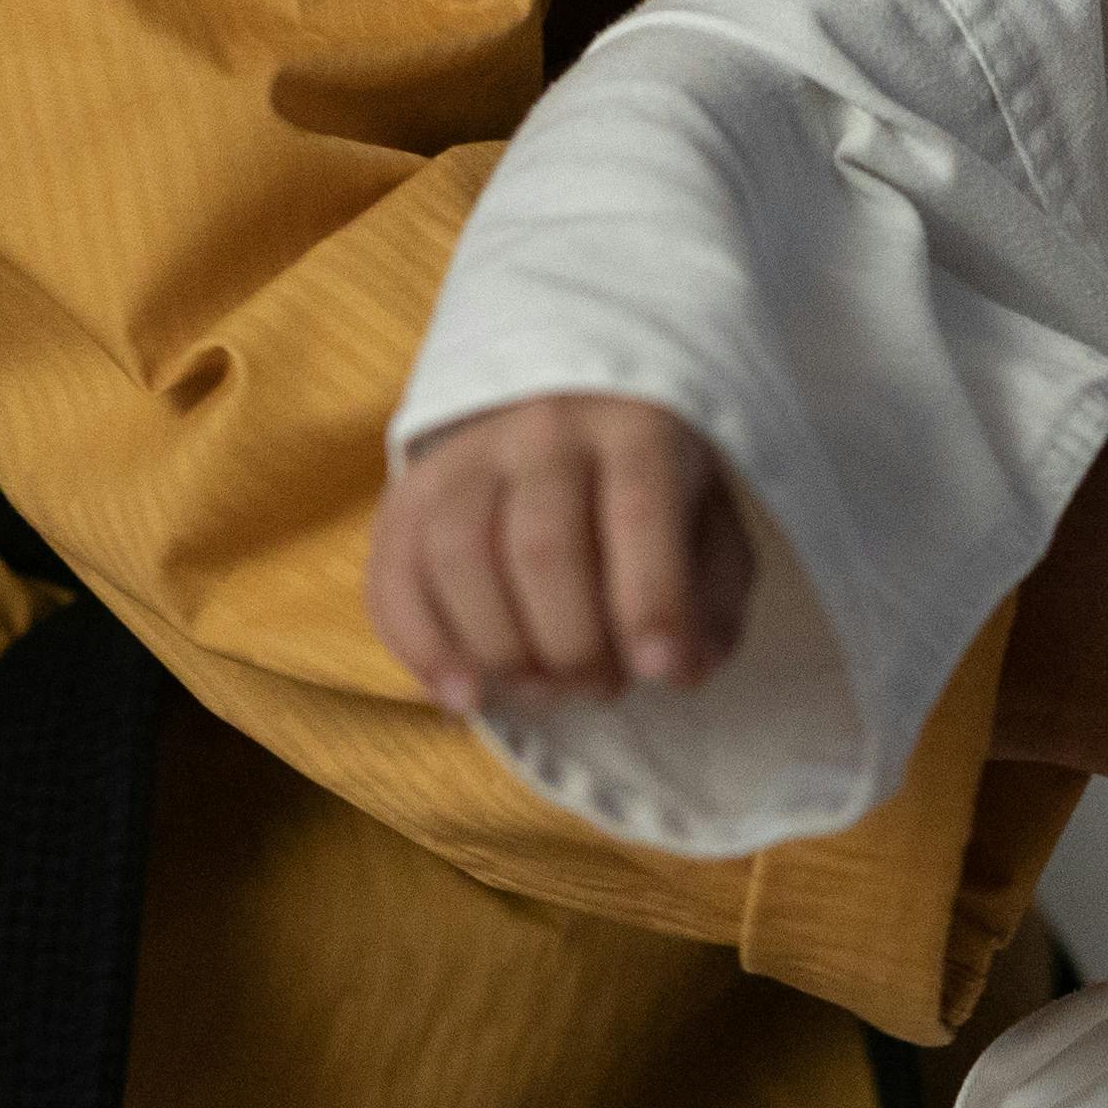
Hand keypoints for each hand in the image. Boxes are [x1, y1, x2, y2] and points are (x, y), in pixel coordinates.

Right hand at [372, 393, 757, 711]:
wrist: (560, 411)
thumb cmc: (646, 489)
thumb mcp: (707, 521)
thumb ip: (712, 595)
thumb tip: (684, 668)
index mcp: (635, 427)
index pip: (638, 513)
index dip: (650, 601)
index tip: (662, 672)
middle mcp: (543, 430)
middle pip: (542, 548)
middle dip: (574, 648)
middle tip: (601, 687)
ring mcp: (466, 458)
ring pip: (460, 559)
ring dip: (503, 652)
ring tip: (544, 692)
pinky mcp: (409, 494)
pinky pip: (395, 574)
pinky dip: (423, 648)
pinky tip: (464, 695)